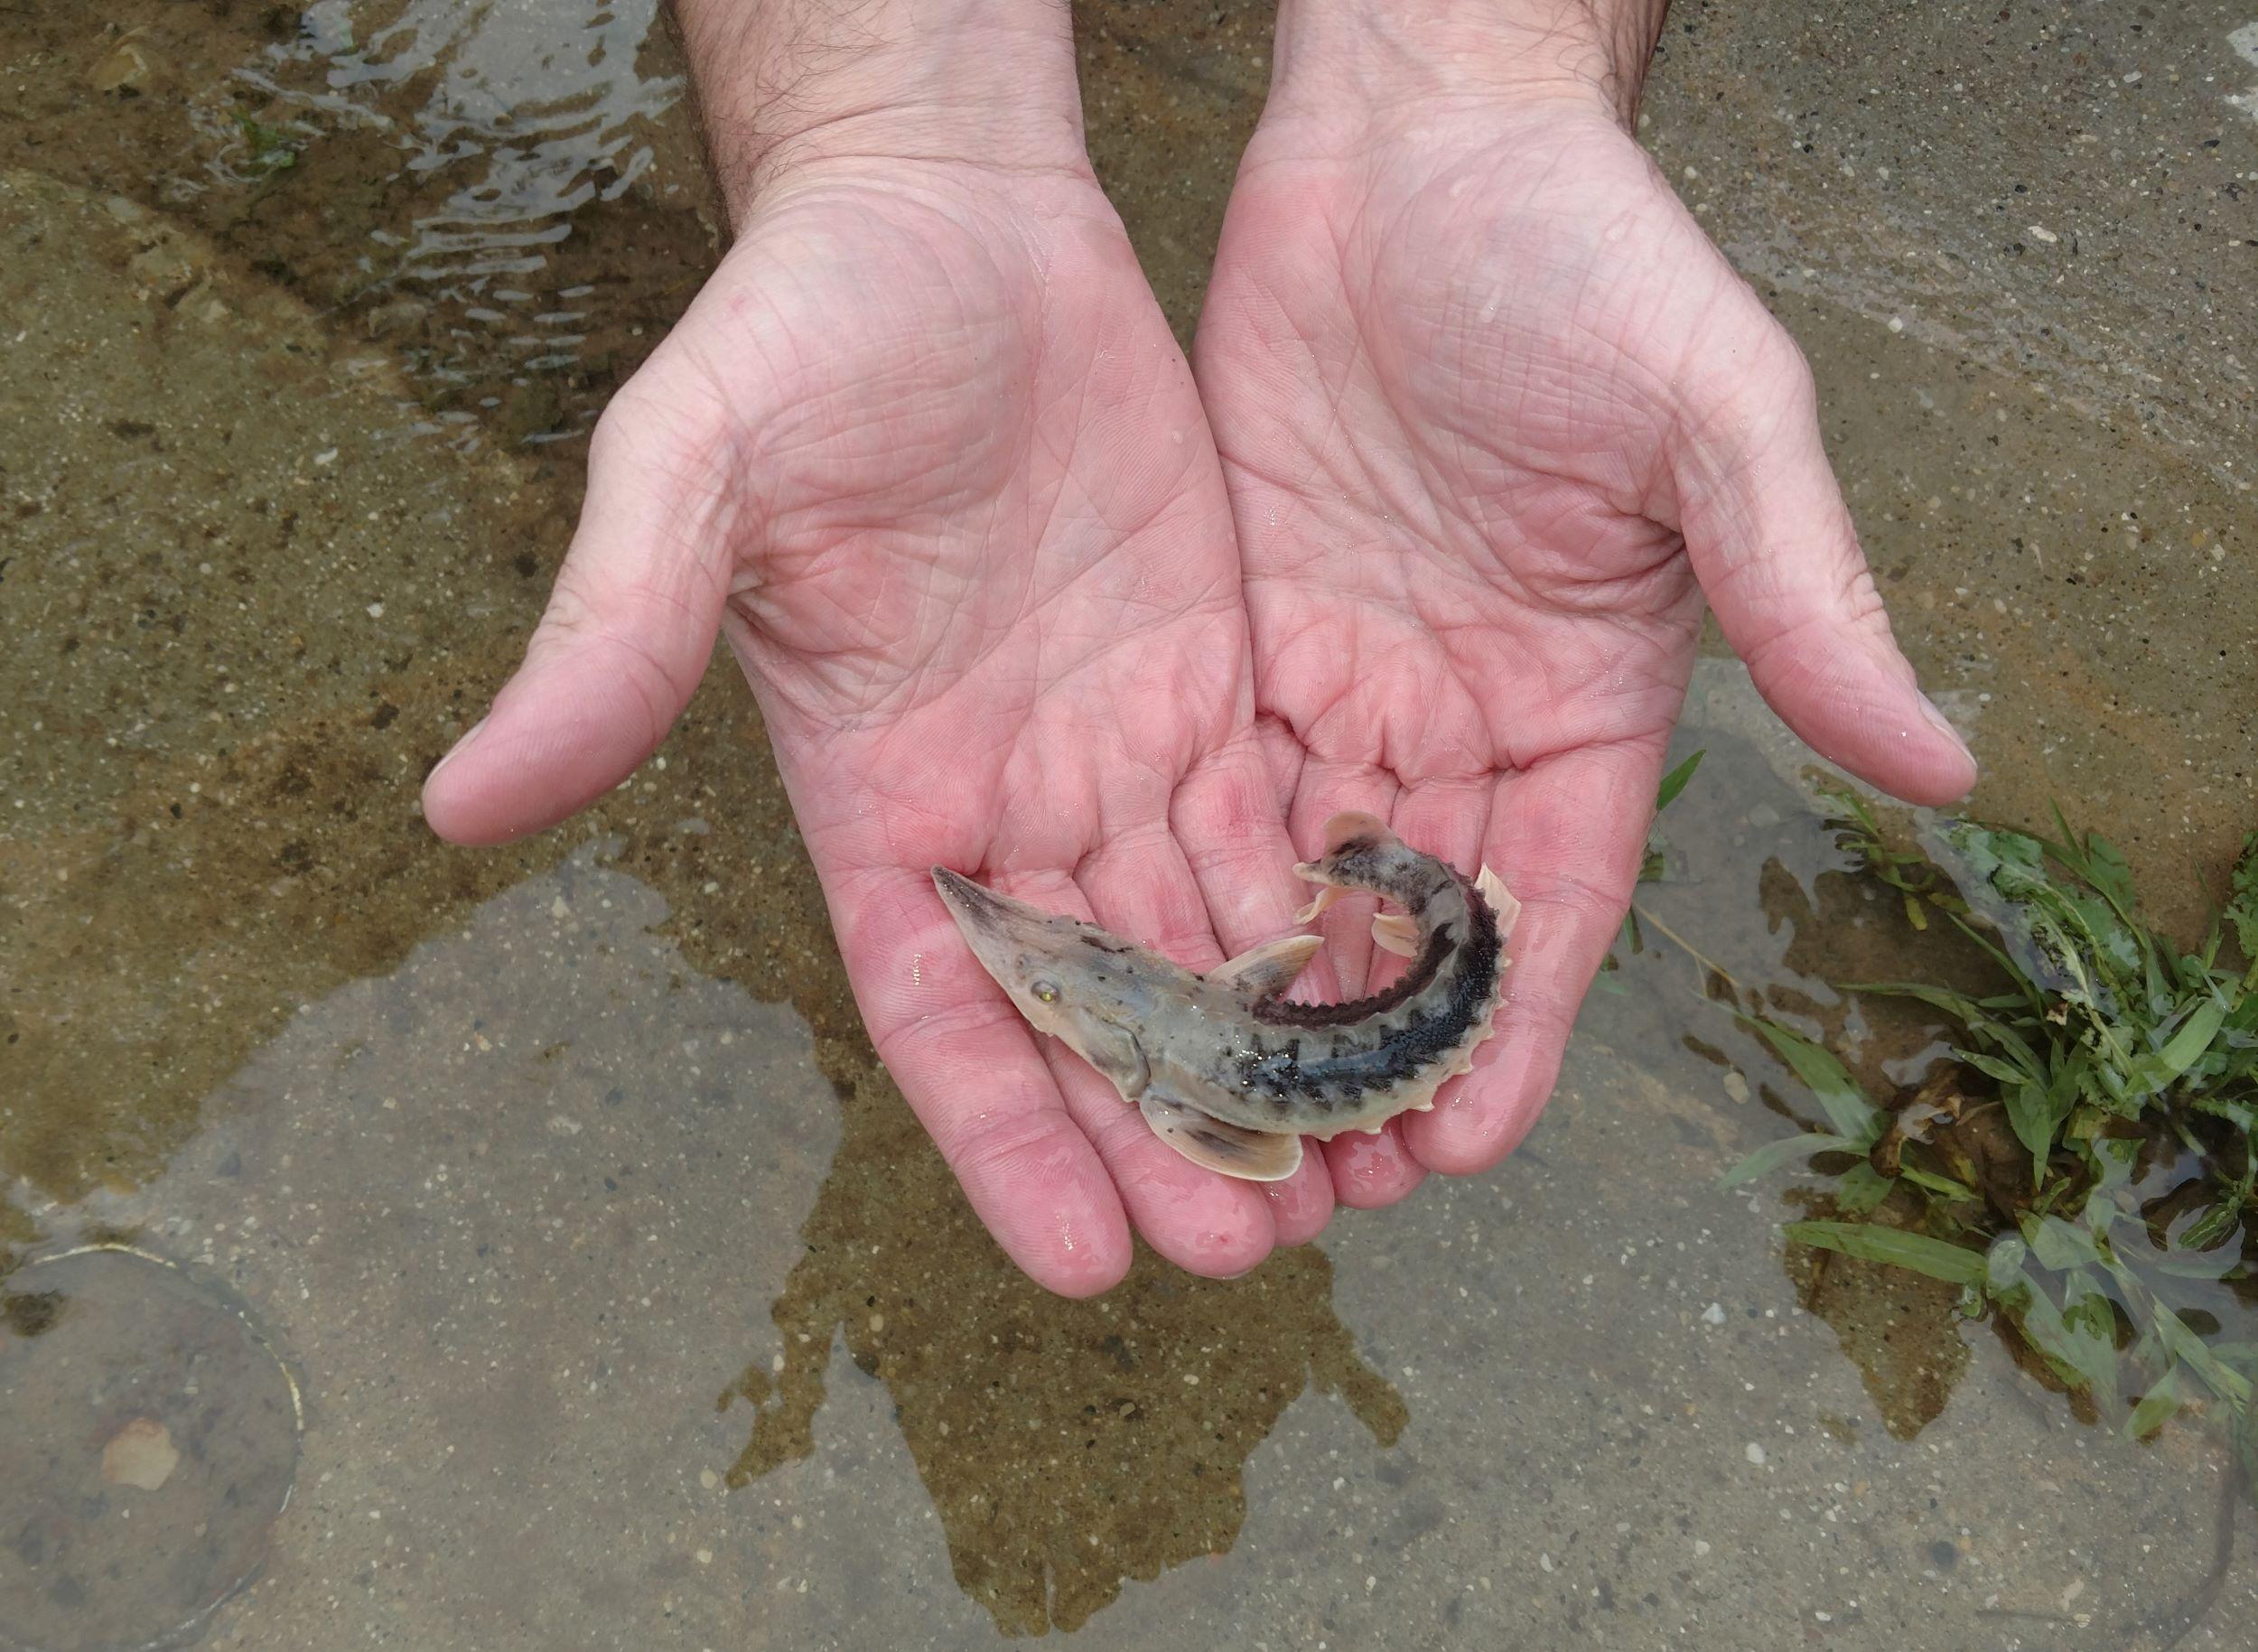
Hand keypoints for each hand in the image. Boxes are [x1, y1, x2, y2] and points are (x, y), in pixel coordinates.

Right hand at [422, 4, 1340, 1293]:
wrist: (945, 215)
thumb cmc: (800, 333)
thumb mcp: (688, 476)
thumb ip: (610, 644)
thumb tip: (455, 805)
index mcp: (875, 795)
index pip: (943, 1008)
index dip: (1008, 1136)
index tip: (1083, 1260)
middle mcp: (997, 801)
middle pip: (1092, 1008)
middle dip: (1162, 1130)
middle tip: (1249, 1247)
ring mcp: (1108, 748)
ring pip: (1198, 944)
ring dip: (1264, 1058)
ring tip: (1344, 1171)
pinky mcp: (1205, 682)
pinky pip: (1274, 830)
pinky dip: (1325, 926)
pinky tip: (1394, 1006)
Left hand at [1193, 1, 1975, 1193]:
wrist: (1415, 136)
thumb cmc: (1587, 259)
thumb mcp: (1718, 419)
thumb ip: (1804, 594)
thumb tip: (1942, 769)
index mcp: (1586, 702)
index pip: (1547, 904)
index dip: (1511, 1026)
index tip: (1460, 1145)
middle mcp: (1460, 719)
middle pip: (1410, 928)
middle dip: (1363, 1058)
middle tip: (1306, 1188)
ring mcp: (1342, 683)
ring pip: (1295, 881)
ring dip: (1256, 1005)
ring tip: (1203, 1125)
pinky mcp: (1237, 632)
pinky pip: (1203, 784)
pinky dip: (1177, 883)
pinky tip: (1131, 973)